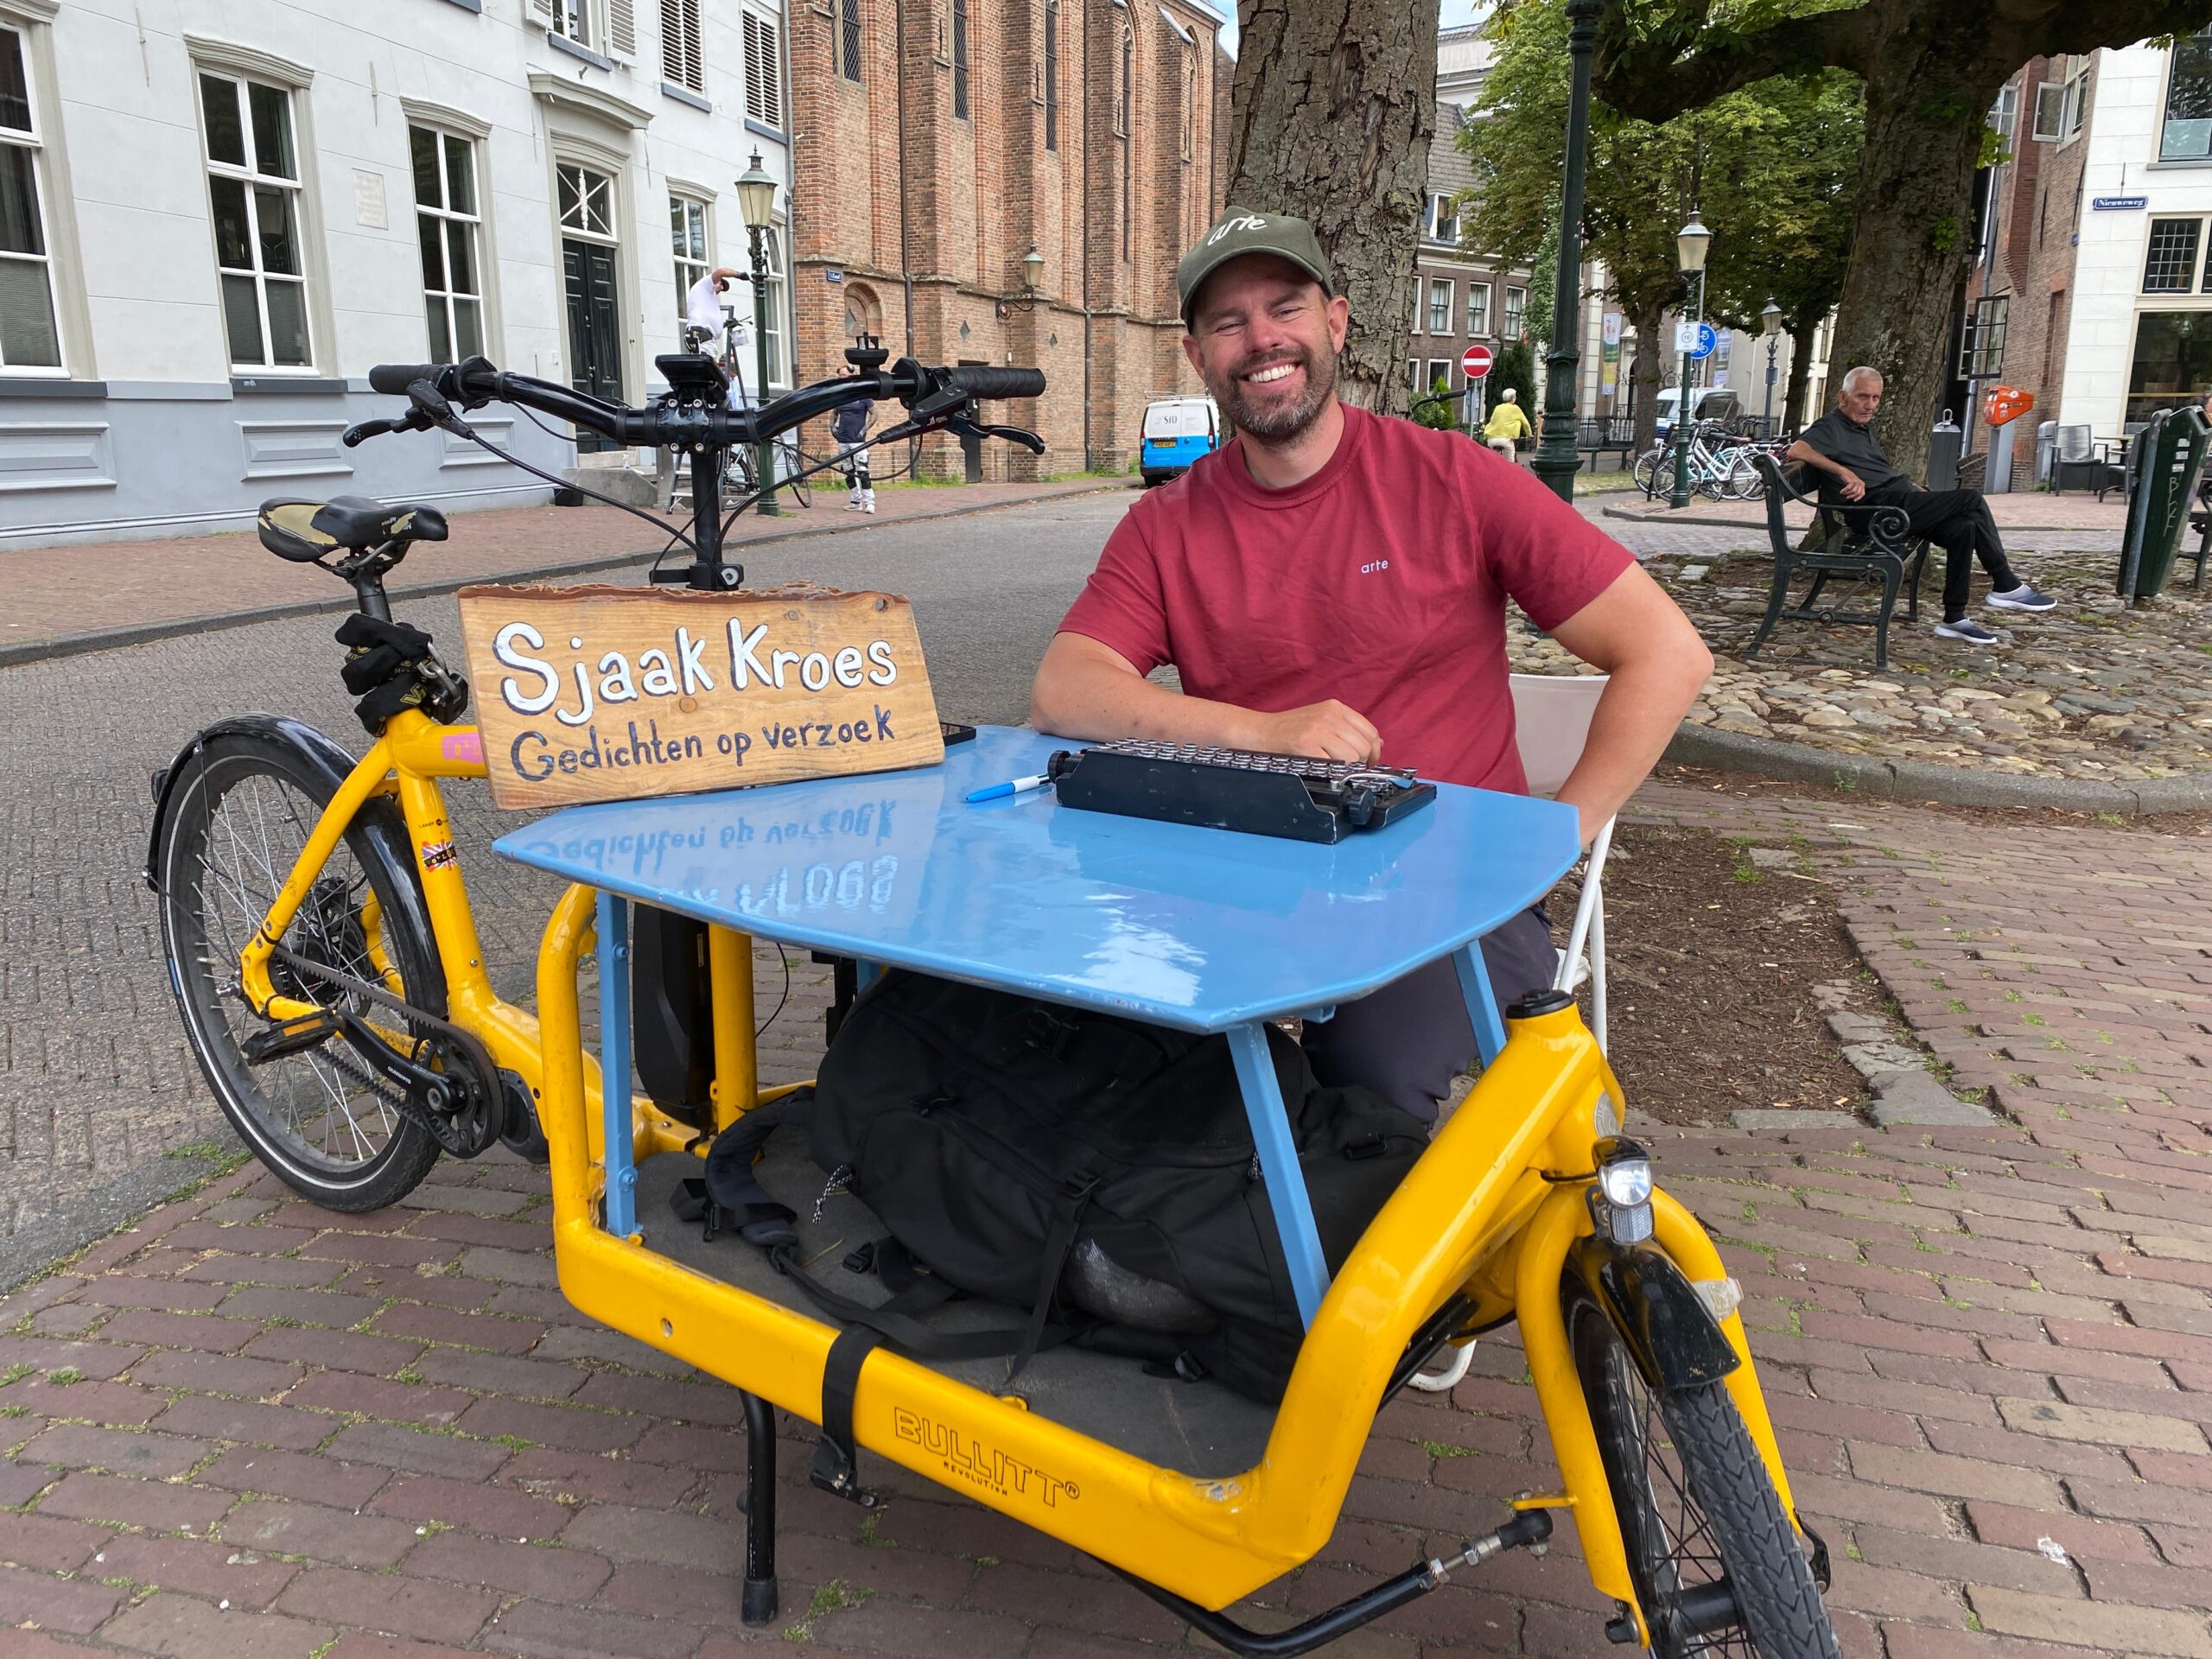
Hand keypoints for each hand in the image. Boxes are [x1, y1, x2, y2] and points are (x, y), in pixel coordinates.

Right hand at [1244, 701, 1382, 764]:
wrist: (1258, 732)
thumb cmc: (1288, 730)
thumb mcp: (1321, 720)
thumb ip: (1348, 729)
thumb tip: (1378, 743)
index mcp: (1335, 707)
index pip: (1370, 731)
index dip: (1373, 751)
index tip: (1366, 762)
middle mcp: (1329, 716)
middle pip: (1364, 746)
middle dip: (1360, 762)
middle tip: (1347, 768)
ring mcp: (1318, 730)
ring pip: (1353, 756)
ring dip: (1346, 767)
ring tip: (1330, 766)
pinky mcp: (1306, 746)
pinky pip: (1335, 764)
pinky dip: (1333, 771)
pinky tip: (1321, 767)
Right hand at [1836, 467, 1864, 502]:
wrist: (1845, 473)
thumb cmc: (1849, 480)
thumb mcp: (1854, 485)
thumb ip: (1856, 490)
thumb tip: (1854, 498)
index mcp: (1862, 485)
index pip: (1862, 494)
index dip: (1858, 498)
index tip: (1854, 500)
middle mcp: (1860, 483)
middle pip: (1857, 493)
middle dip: (1852, 496)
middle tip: (1847, 497)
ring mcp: (1856, 482)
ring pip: (1853, 491)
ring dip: (1847, 493)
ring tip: (1843, 493)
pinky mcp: (1852, 481)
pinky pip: (1848, 488)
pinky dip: (1844, 491)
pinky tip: (1841, 491)